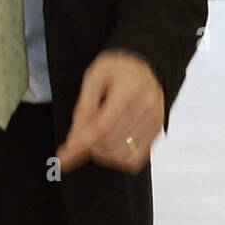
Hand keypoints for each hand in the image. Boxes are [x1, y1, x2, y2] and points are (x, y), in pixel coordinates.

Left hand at [56, 50, 164, 174]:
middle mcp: (147, 105)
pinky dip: (118, 158)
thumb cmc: (118, 69)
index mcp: (130, 88)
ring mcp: (155, 121)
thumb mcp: (94, 77)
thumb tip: (73, 142)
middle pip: (111, 141)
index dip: (84, 141)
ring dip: (103, 152)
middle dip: (91, 143)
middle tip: (84, 132)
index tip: (67, 152)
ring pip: (122, 154)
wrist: (144, 65)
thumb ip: (83, 109)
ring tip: (98, 136)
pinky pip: (135, 159)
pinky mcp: (157, 132)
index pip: (104, 125)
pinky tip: (112, 144)